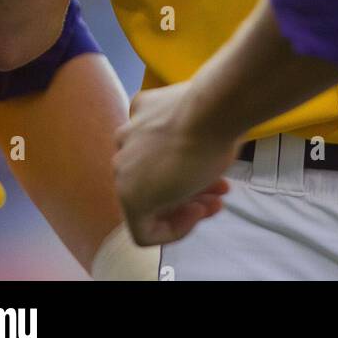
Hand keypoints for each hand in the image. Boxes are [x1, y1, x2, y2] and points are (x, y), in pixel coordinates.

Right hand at [114, 83, 237, 246]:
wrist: (214, 106)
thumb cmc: (207, 155)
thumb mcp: (195, 194)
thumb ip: (177, 201)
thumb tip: (179, 193)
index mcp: (129, 197)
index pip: (146, 231)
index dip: (177, 228)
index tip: (200, 210)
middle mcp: (119, 165)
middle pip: (150, 192)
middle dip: (184, 198)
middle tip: (213, 195)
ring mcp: (127, 132)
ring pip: (150, 161)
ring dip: (181, 171)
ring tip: (218, 174)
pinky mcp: (139, 106)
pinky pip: (151, 129)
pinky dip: (170, 135)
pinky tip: (194, 133)